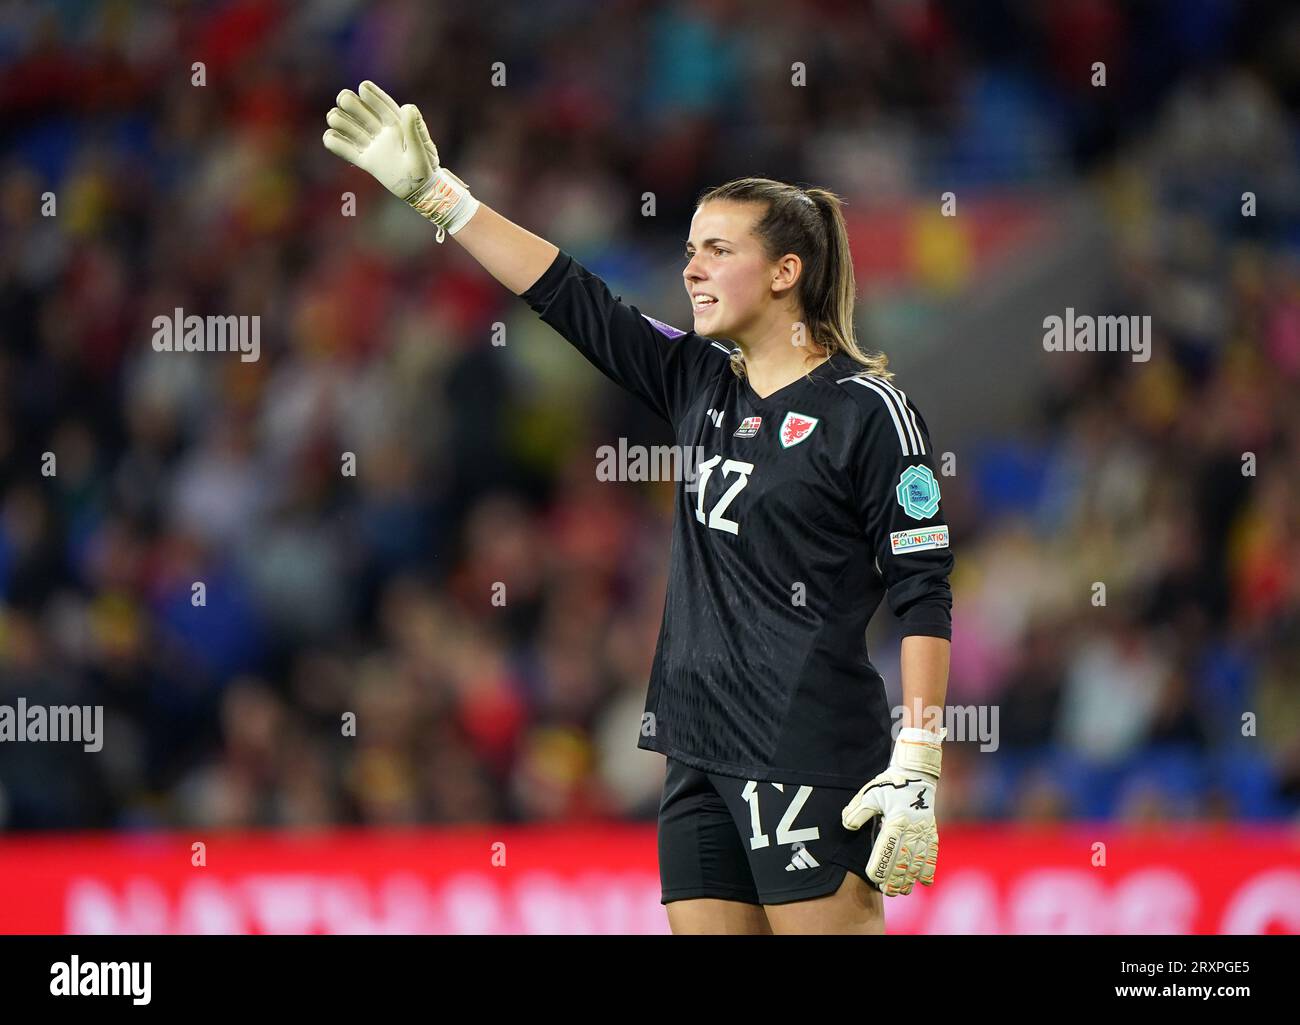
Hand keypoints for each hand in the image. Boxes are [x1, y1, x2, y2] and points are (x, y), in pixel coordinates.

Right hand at [322, 80, 477, 240]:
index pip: (383, 106)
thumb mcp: (421, 149)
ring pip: (353, 130)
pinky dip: (337, 144)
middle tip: (343, 99)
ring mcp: (374, 146)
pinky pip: (349, 152)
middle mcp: (384, 133)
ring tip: (333, 117)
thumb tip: (408, 107)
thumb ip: (414, 129)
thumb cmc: (426, 169)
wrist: (422, 191)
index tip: (363, 87)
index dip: (373, 95)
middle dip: (352, 104)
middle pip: (363, 114)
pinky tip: (329, 137)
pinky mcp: (367, 162)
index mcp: (398, 125)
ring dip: (341, 121)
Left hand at [841, 727, 944, 895]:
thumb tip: (847, 825)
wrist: (916, 774)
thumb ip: (858, 810)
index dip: (880, 864)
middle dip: (894, 878)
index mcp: (896, 819)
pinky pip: (932, 854)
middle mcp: (912, 828)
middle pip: (903, 859)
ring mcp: (924, 831)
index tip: (873, 877)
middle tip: (885, 891)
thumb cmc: (889, 784)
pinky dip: (929, 869)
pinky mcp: (932, 832)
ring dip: (910, 878)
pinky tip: (925, 882)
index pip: (887, 847)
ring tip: (900, 891)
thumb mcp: (870, 793)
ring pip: (918, 861)